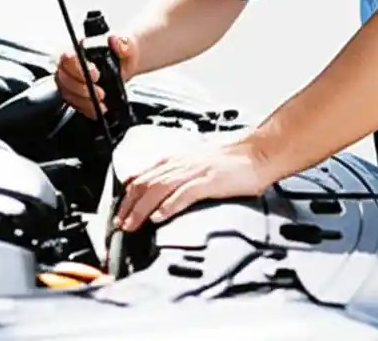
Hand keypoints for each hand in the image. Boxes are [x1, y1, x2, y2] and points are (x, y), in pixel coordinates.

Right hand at [54, 34, 138, 118]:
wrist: (126, 63)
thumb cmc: (121, 50)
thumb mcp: (127, 44)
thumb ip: (123, 42)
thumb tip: (115, 41)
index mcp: (79, 50)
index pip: (66, 58)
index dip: (78, 68)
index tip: (95, 74)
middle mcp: (71, 65)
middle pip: (63, 78)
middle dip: (81, 88)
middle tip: (100, 92)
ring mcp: (72, 81)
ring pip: (66, 93)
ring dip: (83, 100)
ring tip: (100, 101)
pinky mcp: (76, 94)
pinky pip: (74, 104)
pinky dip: (87, 109)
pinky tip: (98, 108)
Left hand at [114, 142, 272, 231]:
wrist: (258, 152)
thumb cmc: (232, 161)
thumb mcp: (197, 165)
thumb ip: (179, 176)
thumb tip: (162, 194)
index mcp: (177, 160)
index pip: (143, 176)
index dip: (127, 196)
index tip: (119, 212)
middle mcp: (181, 163)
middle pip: (146, 184)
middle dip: (128, 206)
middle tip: (119, 224)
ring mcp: (195, 171)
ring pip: (159, 189)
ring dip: (142, 208)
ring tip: (132, 225)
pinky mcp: (210, 180)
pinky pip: (184, 193)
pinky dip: (169, 205)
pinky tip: (160, 216)